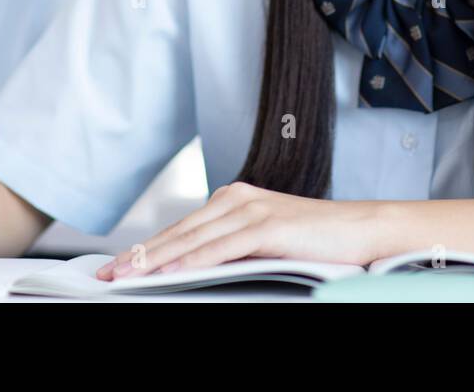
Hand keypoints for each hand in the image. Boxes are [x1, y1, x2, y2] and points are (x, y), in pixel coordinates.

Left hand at [95, 181, 388, 280]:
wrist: (364, 229)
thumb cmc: (316, 241)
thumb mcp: (263, 243)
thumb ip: (230, 248)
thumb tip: (189, 269)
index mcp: (235, 199)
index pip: (181, 228)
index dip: (146, 248)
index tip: (117, 265)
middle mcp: (238, 198)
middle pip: (179, 232)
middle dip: (140, 255)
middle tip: (108, 274)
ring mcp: (252, 209)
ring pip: (193, 239)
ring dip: (156, 258)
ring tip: (127, 275)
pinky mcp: (268, 225)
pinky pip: (221, 247)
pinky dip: (193, 260)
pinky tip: (171, 272)